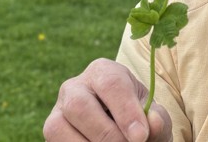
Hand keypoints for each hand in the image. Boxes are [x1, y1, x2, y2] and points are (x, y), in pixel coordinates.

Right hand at [43, 58, 172, 140]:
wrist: (124, 132)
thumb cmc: (140, 121)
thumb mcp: (154, 117)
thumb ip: (157, 119)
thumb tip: (153, 122)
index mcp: (103, 72)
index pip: (110, 84)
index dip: (126, 111)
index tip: (140, 136)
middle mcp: (75, 86)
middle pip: (79, 105)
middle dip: (105, 133)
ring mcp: (58, 110)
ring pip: (59, 127)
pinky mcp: (51, 131)